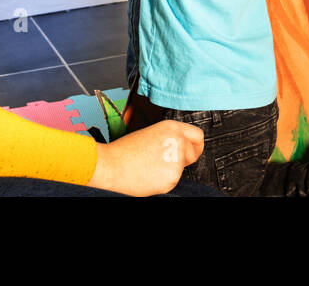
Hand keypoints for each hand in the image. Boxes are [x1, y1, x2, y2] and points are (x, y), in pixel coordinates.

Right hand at [88, 120, 203, 194]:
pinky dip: (162, 180)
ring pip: (180, 169)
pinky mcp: (171, 178)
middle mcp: (178, 142)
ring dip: (169, 170)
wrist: (111, 165)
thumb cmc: (125, 150)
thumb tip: (179, 147)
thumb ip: (169, 138)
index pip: (198, 135)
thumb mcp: (150, 134)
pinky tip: (147, 174)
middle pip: (193, 153)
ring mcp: (176, 161)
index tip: (193, 149)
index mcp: (172, 128)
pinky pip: (171, 180)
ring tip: (149, 165)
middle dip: (184, 158)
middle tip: (166, 161)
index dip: (195, 144)